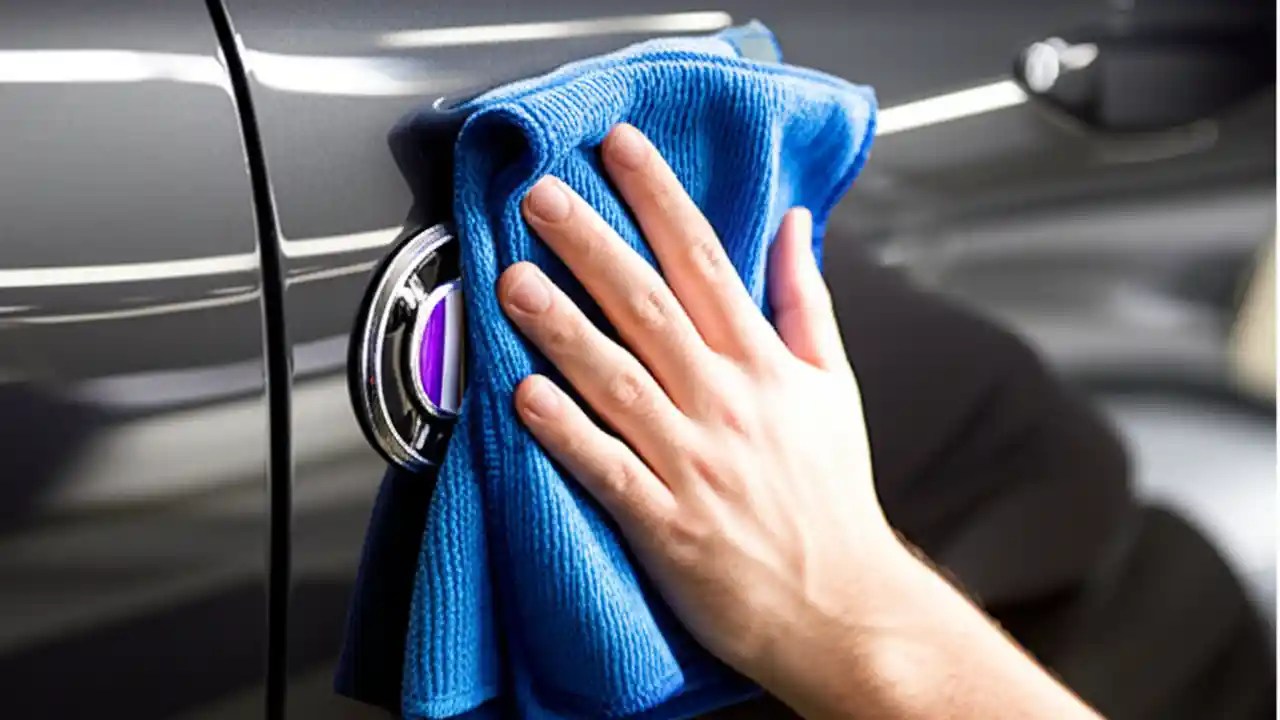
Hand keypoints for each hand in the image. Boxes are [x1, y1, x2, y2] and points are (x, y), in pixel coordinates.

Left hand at [495, 123, 898, 682]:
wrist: (843, 606)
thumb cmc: (830, 496)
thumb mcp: (833, 387)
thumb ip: (805, 301)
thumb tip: (795, 225)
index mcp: (763, 365)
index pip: (706, 262)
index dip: (659, 199)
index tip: (620, 149)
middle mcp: (726, 403)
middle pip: (650, 308)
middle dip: (593, 246)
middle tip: (541, 196)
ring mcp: (695, 463)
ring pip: (618, 380)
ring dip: (562, 328)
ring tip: (513, 281)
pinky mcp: (667, 524)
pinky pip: (608, 469)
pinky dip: (566, 432)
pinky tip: (523, 395)